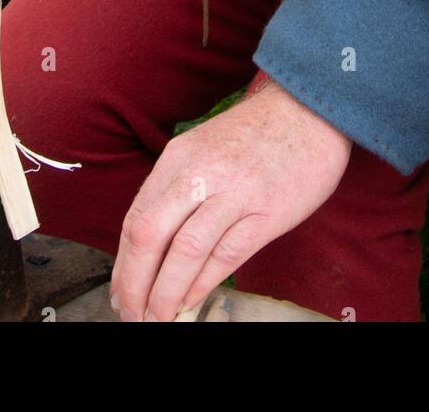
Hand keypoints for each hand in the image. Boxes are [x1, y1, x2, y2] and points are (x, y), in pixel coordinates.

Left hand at [109, 78, 351, 320]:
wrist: (307, 110)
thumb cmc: (256, 134)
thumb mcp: (204, 148)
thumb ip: (179, 189)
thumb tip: (154, 244)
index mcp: (179, 157)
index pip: (136, 219)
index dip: (124, 264)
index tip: (120, 292)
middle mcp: (199, 173)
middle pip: (150, 236)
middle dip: (135, 284)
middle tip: (133, 313)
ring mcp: (233, 193)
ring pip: (184, 251)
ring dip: (165, 293)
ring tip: (159, 317)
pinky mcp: (266, 213)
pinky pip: (225, 255)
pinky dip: (202, 284)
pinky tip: (192, 301)